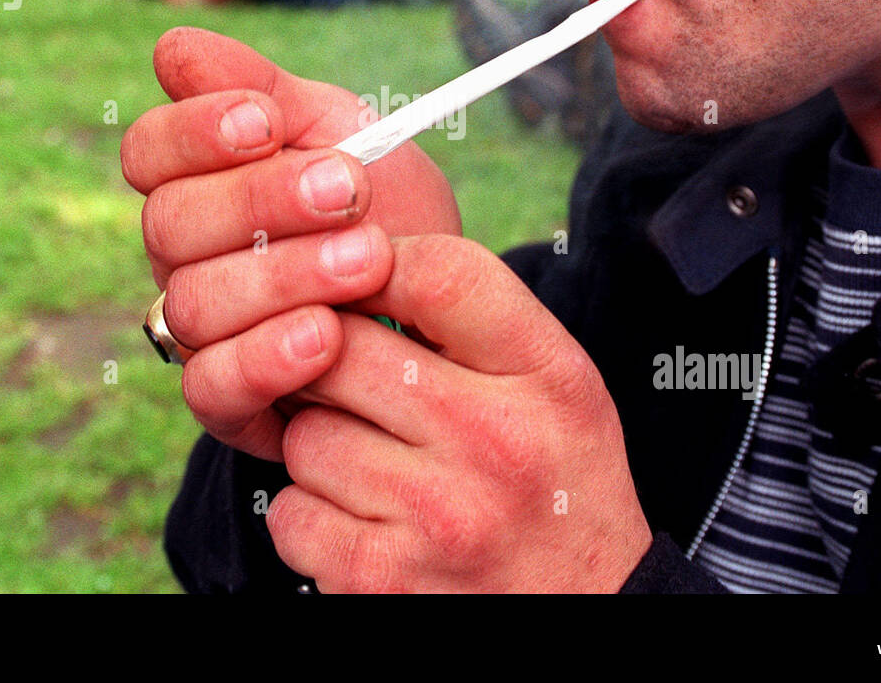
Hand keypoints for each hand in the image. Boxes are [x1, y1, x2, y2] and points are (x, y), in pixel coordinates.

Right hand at [120, 28, 461, 460]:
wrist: (447, 305)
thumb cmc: (386, 208)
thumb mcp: (344, 133)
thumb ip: (266, 89)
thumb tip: (174, 47)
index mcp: (201, 183)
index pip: (149, 152)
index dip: (193, 133)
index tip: (264, 120)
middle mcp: (186, 258)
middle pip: (170, 225)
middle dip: (262, 201)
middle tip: (351, 188)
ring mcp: (201, 333)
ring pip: (194, 303)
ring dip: (286, 276)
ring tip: (370, 259)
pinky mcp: (229, 401)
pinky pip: (210, 387)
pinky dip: (268, 357)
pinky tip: (329, 336)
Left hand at [266, 234, 652, 591]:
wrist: (590, 612)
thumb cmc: (558, 482)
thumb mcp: (557, 385)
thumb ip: (476, 323)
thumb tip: (350, 267)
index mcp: (546, 376)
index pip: (438, 273)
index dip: (376, 267)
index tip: (366, 290)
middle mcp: (496, 441)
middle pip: (340, 349)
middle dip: (326, 363)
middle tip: (349, 384)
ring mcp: (438, 516)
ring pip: (305, 435)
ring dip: (318, 447)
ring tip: (372, 464)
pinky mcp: (384, 582)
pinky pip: (290, 514)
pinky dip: (309, 516)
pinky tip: (361, 520)